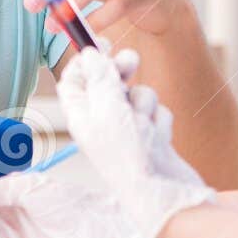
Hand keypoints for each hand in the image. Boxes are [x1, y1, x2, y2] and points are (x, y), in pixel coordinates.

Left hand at [55, 47, 213, 236]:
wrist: (164, 193)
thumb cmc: (130, 156)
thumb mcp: (108, 108)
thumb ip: (99, 77)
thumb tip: (89, 54)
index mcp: (81, 116)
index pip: (74, 80)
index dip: (85, 60)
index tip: (101, 43)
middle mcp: (102, 123)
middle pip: (108, 83)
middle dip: (122, 72)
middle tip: (130, 61)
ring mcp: (128, 132)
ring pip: (138, 95)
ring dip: (145, 102)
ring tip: (145, 124)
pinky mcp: (152, 138)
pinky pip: (157, 113)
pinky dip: (160, 120)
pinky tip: (158, 139)